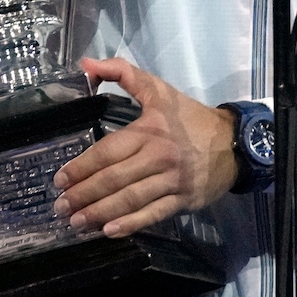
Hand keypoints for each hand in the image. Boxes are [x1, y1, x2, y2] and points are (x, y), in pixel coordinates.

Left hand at [52, 58, 238, 236]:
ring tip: (76, 222)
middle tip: (61, 207)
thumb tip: (85, 65)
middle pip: (114, 179)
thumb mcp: (159, 90)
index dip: (81, 167)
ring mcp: (173, 180)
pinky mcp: (184, 199)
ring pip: (130, 199)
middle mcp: (160, 156)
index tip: (60, 180)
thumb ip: (122, 73)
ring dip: (100, 213)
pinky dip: (131, 224)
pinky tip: (109, 231)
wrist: (236, 142)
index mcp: (150, 130)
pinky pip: (153, 214)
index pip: (108, 151)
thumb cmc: (192, 118)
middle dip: (84, 195)